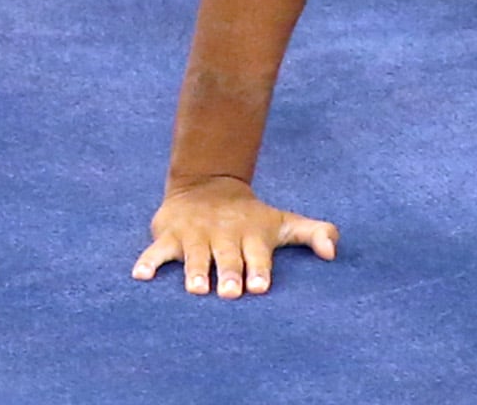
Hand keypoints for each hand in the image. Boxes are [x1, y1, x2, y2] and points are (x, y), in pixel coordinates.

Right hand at [131, 177, 337, 298]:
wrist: (208, 185)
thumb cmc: (251, 218)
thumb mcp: (283, 222)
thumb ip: (313, 234)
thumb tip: (334, 252)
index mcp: (252, 234)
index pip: (258, 254)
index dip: (259, 269)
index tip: (260, 286)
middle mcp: (224, 235)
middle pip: (227, 256)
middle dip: (229, 273)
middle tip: (230, 292)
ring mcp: (195, 234)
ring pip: (194, 255)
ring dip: (195, 270)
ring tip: (196, 289)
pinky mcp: (169, 235)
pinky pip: (157, 250)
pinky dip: (149, 261)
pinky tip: (142, 276)